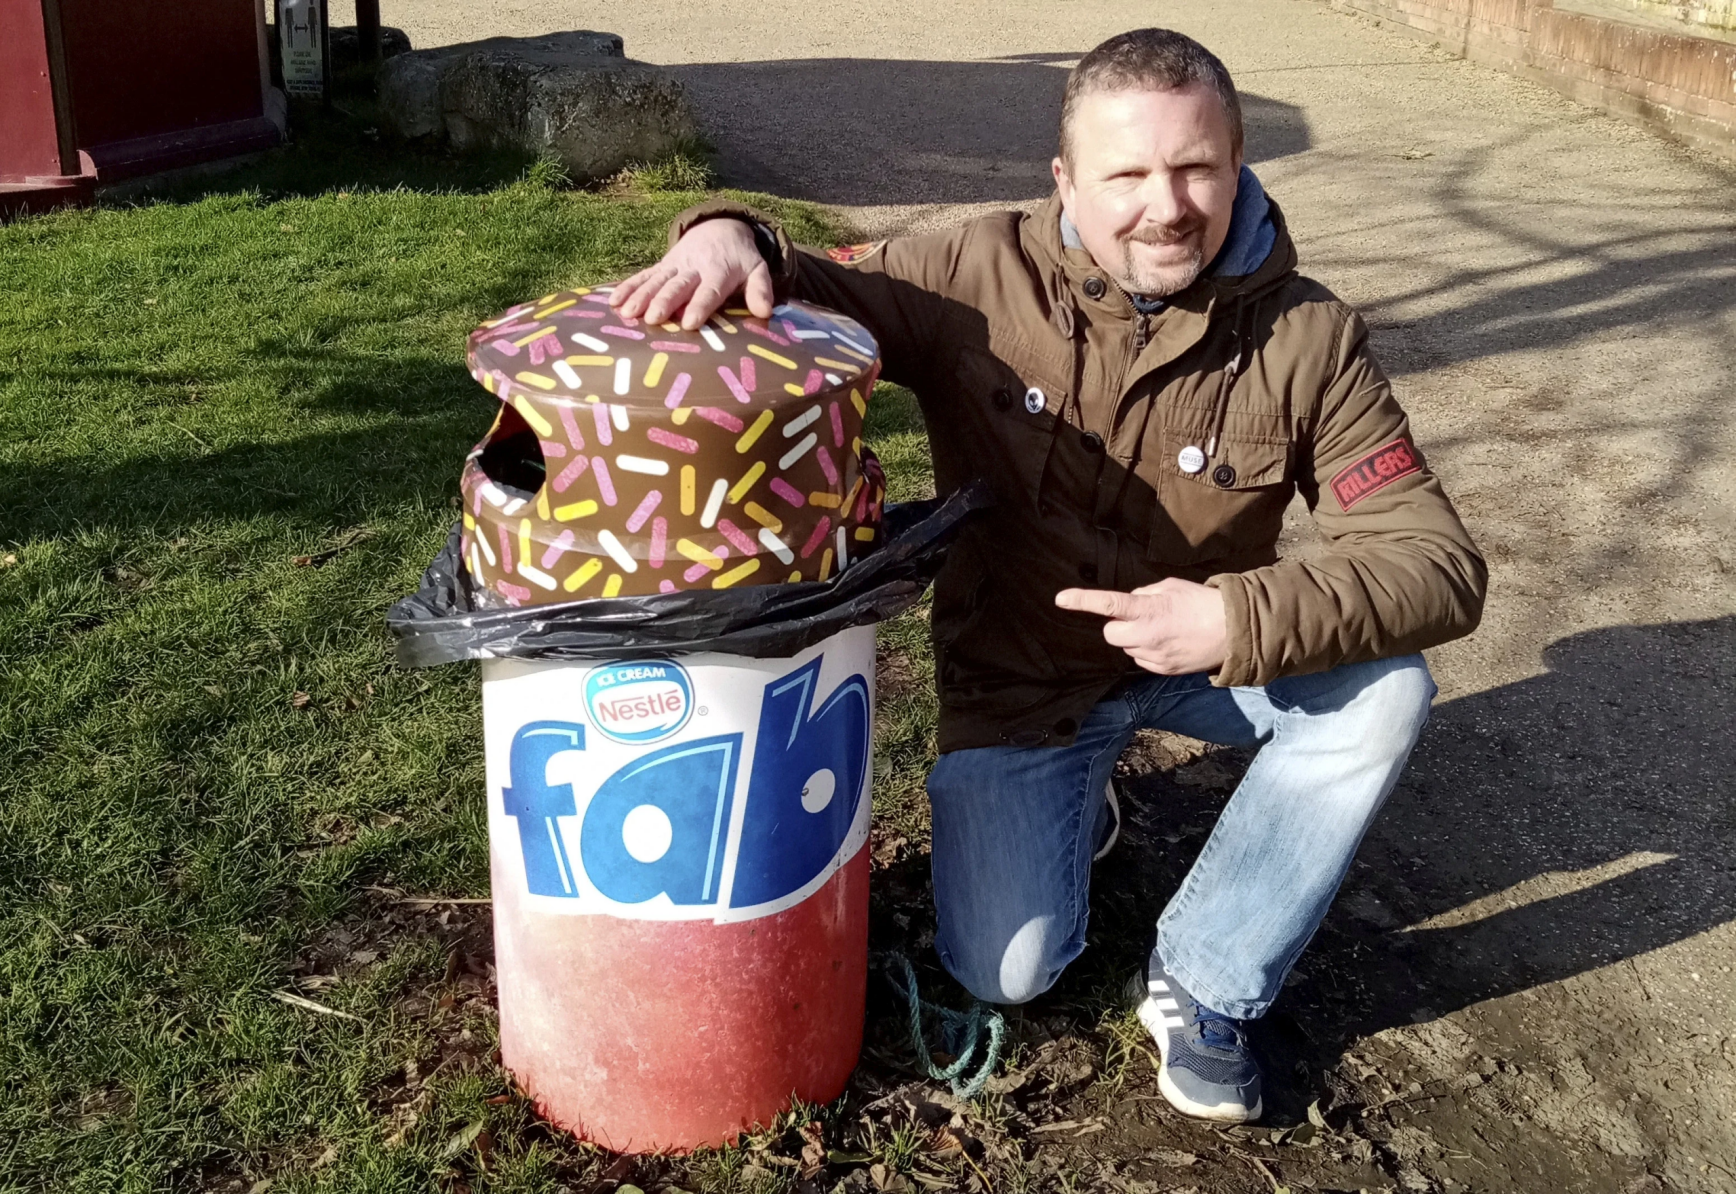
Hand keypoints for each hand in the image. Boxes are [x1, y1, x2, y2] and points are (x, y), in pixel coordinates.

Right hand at [610, 218, 772, 329]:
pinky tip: (614, 302)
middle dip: (664, 302)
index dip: (699, 306)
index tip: (689, 323)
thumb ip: (761, 289)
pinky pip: (643, 276)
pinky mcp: (662, 266)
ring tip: (628, 313)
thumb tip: (766, 312)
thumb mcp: (757, 269)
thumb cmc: (740, 259)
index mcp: (718, 272)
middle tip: (652, 318)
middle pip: (678, 286)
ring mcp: (675, 266)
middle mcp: (694, 268)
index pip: (709, 291)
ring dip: (641, 296)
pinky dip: (628, 287)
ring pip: (656, 281)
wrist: (720, 227)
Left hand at [1054, 578, 1228, 674]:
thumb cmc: (1203, 603)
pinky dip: (1148, 651)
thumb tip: (1129, 602)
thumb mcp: (1171, 587)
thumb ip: (1144, 594)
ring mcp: (1154, 656)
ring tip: (1163, 629)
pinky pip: (1141, 660)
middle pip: (1111, 634)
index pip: (1109, 605)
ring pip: (1127, 648)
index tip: (1061, 599)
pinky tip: (1168, 642)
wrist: (1232, 631)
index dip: (1083, 601)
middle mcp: (1147, 636)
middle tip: (1140, 617)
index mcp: (1149, 611)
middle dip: (1119, 626)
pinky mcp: (1162, 670)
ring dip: (1135, 638)